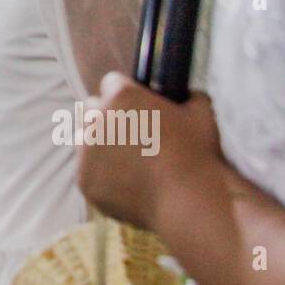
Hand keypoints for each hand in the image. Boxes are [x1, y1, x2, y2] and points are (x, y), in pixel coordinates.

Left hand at [77, 71, 220, 230]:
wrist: (188, 201)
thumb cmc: (197, 154)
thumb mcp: (200, 113)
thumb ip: (187, 98)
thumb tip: (187, 96)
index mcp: (121, 96)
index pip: (111, 83)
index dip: (125, 94)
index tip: (136, 108)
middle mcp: (96, 119)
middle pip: (91, 109)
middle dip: (106, 117)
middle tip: (130, 135)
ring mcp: (86, 151)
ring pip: (84, 139)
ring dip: (99, 145)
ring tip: (128, 161)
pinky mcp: (84, 180)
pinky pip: (86, 171)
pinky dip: (100, 176)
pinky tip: (125, 182)